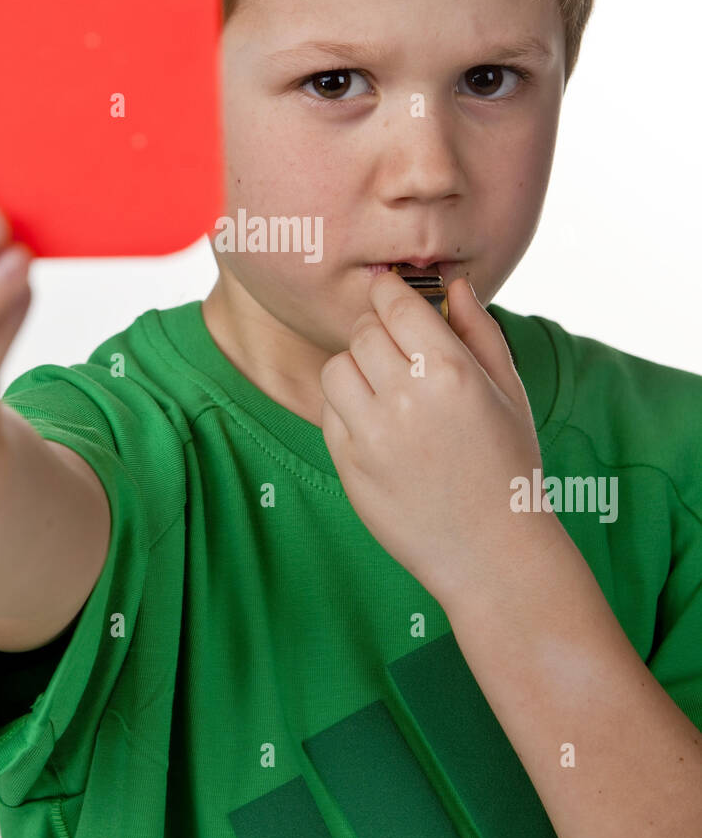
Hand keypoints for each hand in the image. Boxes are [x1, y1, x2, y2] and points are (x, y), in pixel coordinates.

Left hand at [319, 272, 558, 609]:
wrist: (491, 552)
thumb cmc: (508, 464)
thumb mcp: (508, 391)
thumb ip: (478, 329)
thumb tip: (452, 284)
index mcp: (451, 372)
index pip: (395, 303)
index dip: (388, 290)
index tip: (390, 291)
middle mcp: (406, 398)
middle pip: (363, 331)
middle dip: (377, 330)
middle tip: (398, 348)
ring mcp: (372, 435)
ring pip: (336, 367)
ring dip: (356, 367)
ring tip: (385, 386)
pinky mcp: (349, 465)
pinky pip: (329, 412)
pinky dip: (347, 408)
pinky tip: (379, 423)